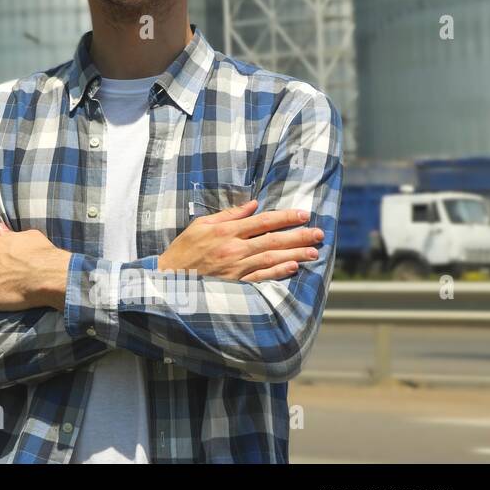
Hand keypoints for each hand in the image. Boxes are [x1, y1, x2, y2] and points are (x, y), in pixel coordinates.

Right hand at [158, 200, 323, 281]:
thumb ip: (228, 215)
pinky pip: (262, 278)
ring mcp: (237, 269)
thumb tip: (252, 205)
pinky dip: (279, 272)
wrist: (169, 279)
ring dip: (296, 254)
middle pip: (273, 240)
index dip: (286, 217)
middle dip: (299, 235)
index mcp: (226, 232)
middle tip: (319, 233)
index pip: (263, 221)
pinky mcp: (237, 284)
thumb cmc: (183, 250)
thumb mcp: (200, 225)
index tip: (304, 214)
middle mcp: (234, 249)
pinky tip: (293, 268)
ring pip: (272, 258)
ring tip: (314, 251)